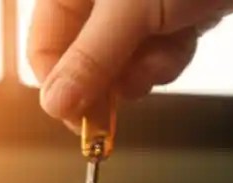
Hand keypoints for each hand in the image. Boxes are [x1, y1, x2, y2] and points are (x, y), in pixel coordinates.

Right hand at [28, 0, 232, 125]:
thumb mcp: (131, 9)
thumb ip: (92, 58)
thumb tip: (55, 104)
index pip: (45, 48)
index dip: (62, 88)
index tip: (83, 122)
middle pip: (86, 61)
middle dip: (116, 77)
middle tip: (134, 80)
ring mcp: (137, 6)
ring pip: (127, 64)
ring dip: (151, 68)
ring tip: (170, 43)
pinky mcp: (172, 13)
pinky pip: (159, 53)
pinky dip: (173, 55)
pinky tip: (187, 35)